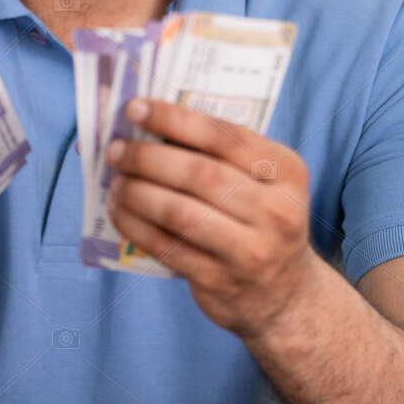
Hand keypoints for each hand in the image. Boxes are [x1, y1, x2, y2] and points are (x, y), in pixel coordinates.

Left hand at [107, 98, 317, 335]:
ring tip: (118, 181)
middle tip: (117, 150)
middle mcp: (276, 211)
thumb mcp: (264, 182)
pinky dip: (136, 226)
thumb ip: (222, 154)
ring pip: (181, 213)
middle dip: (149, 158)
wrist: (283, 294)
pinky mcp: (221, 281)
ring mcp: (250, 251)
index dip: (176, 120)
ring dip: (139, 193)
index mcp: (287, 172)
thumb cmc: (261, 221)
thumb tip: (151, 124)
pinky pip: (168, 248)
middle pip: (201, 175)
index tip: (136, 109)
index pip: (226, 137)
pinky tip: (121, 211)